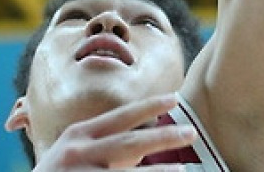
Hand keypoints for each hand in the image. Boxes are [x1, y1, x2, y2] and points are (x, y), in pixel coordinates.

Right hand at [32, 94, 195, 170]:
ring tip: (183, 170)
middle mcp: (78, 151)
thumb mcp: (71, 154)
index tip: (174, 98)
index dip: (148, 107)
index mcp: (78, 135)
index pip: (120, 117)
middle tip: (192, 133)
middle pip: (129, 143)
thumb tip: (143, 145)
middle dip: (163, 136)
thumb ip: (99, 145)